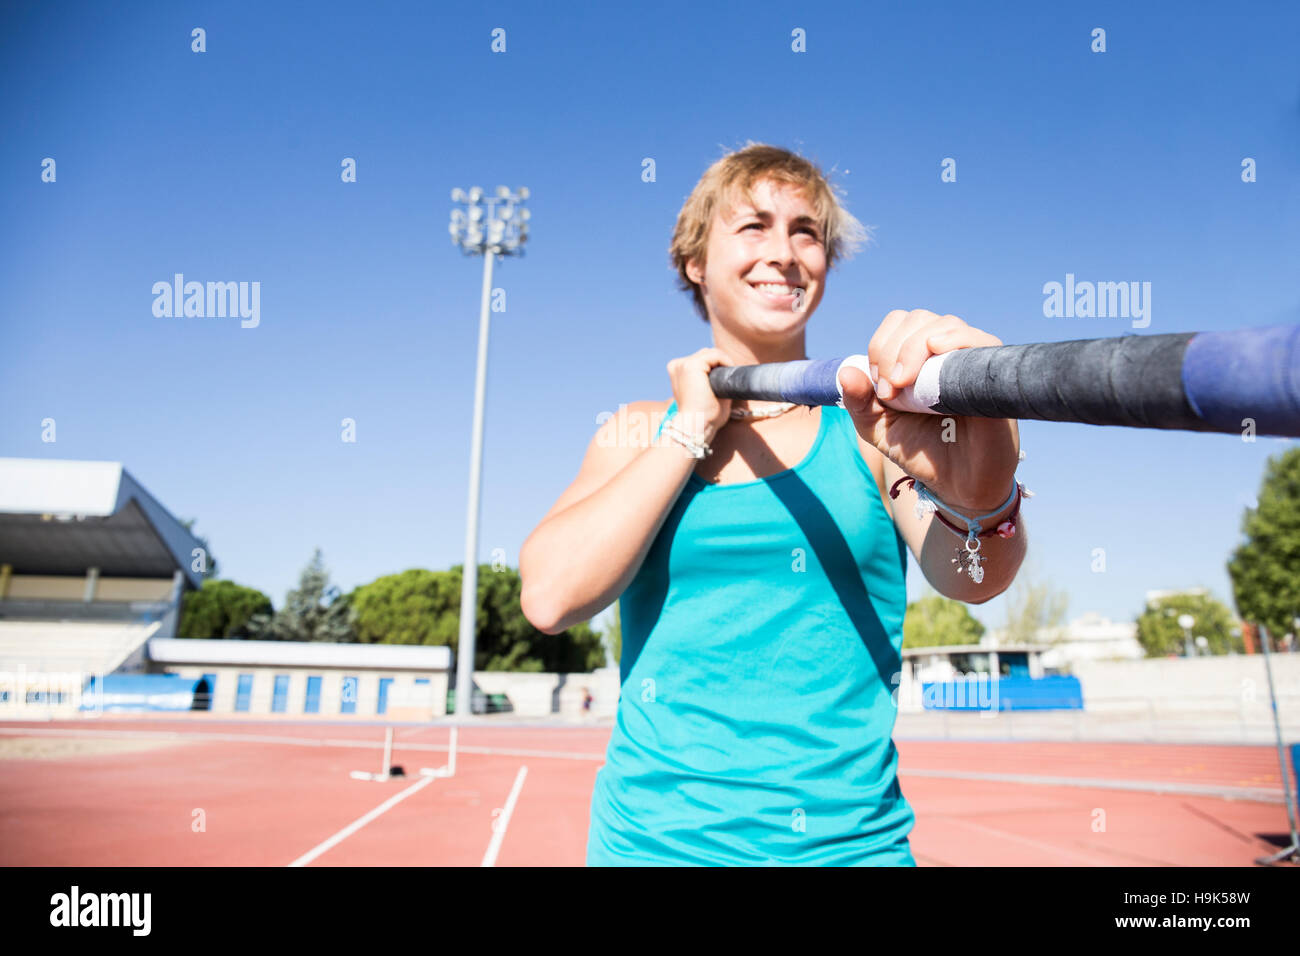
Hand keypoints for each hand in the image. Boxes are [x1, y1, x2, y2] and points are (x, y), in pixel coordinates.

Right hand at [667, 348, 732, 437]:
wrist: (696, 426)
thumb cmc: (704, 416)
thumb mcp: (706, 394)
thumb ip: (712, 380)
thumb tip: (728, 370)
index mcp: (677, 371)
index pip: (701, 360)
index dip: (715, 367)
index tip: (724, 381)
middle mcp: (677, 365)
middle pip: (706, 354)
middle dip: (719, 364)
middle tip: (728, 381)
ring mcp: (683, 364)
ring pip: (711, 353)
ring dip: (723, 362)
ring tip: (728, 380)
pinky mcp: (692, 365)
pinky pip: (715, 355)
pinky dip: (725, 361)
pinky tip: (728, 373)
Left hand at [838, 309, 1019, 511]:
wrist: (957, 484)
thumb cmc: (919, 452)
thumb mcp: (878, 428)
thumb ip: (858, 401)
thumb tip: (845, 371)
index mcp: (916, 358)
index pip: (898, 324)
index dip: (881, 347)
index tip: (880, 388)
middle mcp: (945, 353)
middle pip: (917, 319)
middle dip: (892, 349)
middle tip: (890, 390)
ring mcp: (970, 361)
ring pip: (945, 325)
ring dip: (914, 347)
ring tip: (905, 384)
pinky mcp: (993, 374)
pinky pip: (980, 339)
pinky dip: (955, 338)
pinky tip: (936, 349)